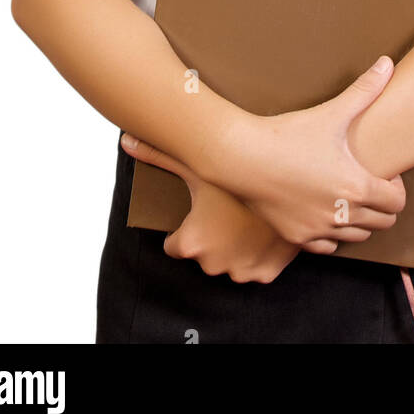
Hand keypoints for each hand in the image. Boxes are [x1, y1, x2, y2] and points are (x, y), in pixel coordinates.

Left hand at [120, 134, 299, 283]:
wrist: (288, 181)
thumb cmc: (237, 174)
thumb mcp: (197, 164)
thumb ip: (158, 156)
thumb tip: (125, 139)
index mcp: (191, 244)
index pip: (175, 246)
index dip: (186, 228)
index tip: (201, 211)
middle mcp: (213, 264)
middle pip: (204, 254)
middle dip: (213, 237)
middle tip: (227, 209)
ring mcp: (242, 272)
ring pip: (231, 263)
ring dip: (236, 248)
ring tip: (247, 218)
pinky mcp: (266, 274)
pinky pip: (257, 270)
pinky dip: (260, 256)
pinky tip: (264, 231)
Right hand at [232, 55, 406, 253]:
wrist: (243, 157)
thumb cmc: (289, 134)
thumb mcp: (332, 112)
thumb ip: (364, 90)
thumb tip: (387, 63)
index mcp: (357, 186)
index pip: (397, 202)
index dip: (396, 187)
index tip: (383, 172)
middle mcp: (342, 215)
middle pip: (382, 223)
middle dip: (382, 205)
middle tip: (367, 182)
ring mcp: (319, 230)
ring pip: (356, 237)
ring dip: (359, 220)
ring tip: (346, 195)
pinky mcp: (298, 238)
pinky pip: (327, 247)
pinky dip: (331, 234)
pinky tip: (323, 211)